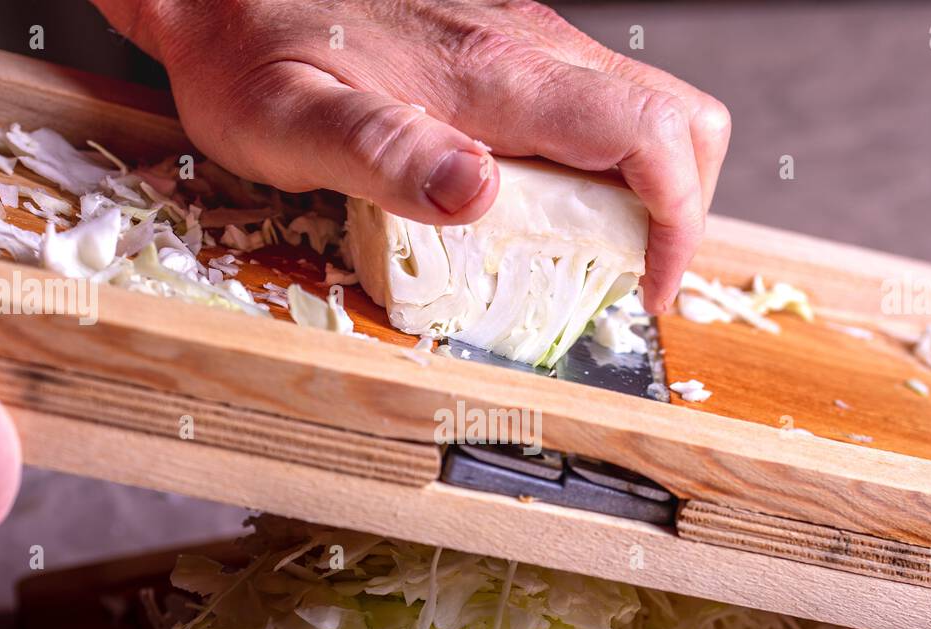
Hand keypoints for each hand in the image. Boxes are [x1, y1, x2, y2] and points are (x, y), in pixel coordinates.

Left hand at [95, 0, 729, 312]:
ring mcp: (522, 39)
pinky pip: (595, 104)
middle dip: (681, 206)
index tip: (650, 287)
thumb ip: (386, 154)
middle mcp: (528, 44)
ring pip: (644, 108)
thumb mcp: (292, 122)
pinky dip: (605, 164)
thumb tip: (479, 194)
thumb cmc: (250, 55)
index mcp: (494, 73)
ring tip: (591, 249)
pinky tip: (546, 202)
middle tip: (630, 274)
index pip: (649, 136)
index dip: (680, 221)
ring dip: (646, 187)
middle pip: (677, 117)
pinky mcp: (505, 45)